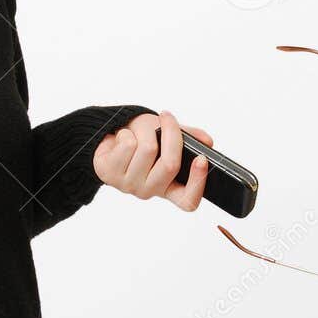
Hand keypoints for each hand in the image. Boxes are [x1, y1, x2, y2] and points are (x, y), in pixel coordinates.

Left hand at [92, 110, 213, 212]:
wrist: (110, 136)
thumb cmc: (140, 139)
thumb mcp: (167, 136)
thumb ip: (188, 138)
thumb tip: (207, 141)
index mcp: (169, 188)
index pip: (188, 200)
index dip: (197, 182)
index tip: (201, 159)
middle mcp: (150, 190)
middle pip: (170, 165)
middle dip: (171, 134)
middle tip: (167, 117)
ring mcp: (129, 185)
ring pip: (147, 148)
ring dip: (143, 130)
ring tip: (138, 131)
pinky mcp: (110, 174)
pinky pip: (127, 144)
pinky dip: (127, 132)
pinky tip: (121, 138)